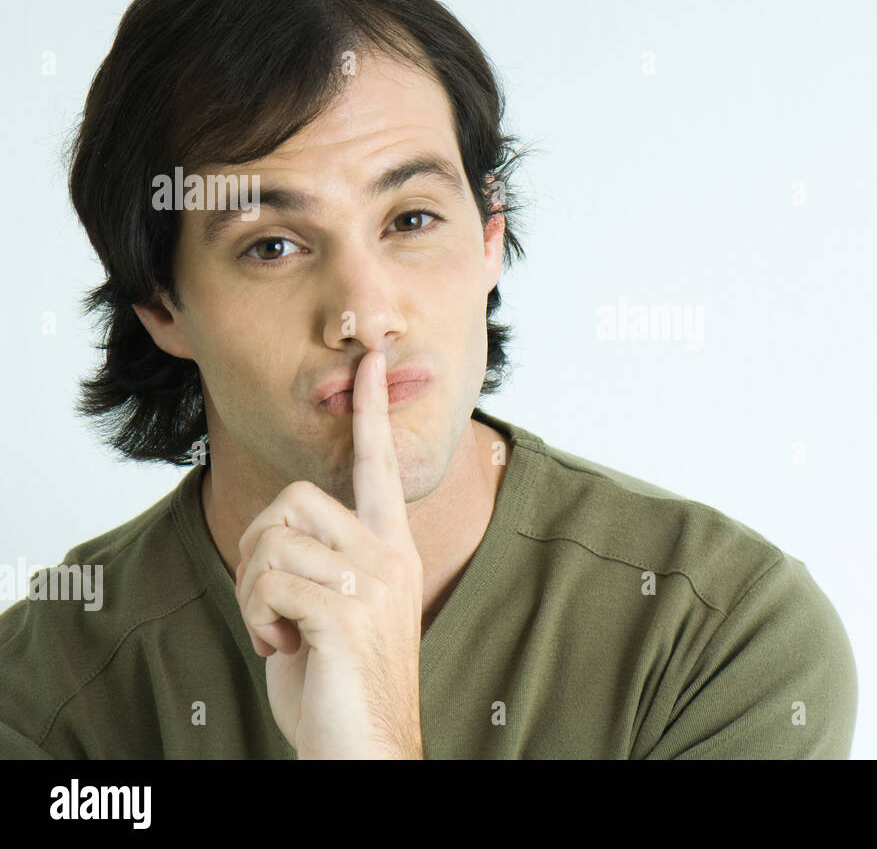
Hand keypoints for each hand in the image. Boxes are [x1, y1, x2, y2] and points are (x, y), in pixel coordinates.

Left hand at [234, 349, 423, 758]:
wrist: (366, 747)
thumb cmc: (342, 687)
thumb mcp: (332, 613)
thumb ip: (318, 567)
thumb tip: (275, 542)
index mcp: (391, 551)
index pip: (379, 467)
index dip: (370, 413)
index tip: (371, 362)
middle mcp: (389, 556)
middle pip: (295, 500)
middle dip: (257, 548)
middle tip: (271, 603)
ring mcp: (372, 582)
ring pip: (271, 542)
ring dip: (253, 594)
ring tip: (282, 633)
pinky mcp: (346, 611)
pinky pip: (268, 584)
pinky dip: (257, 621)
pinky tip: (285, 649)